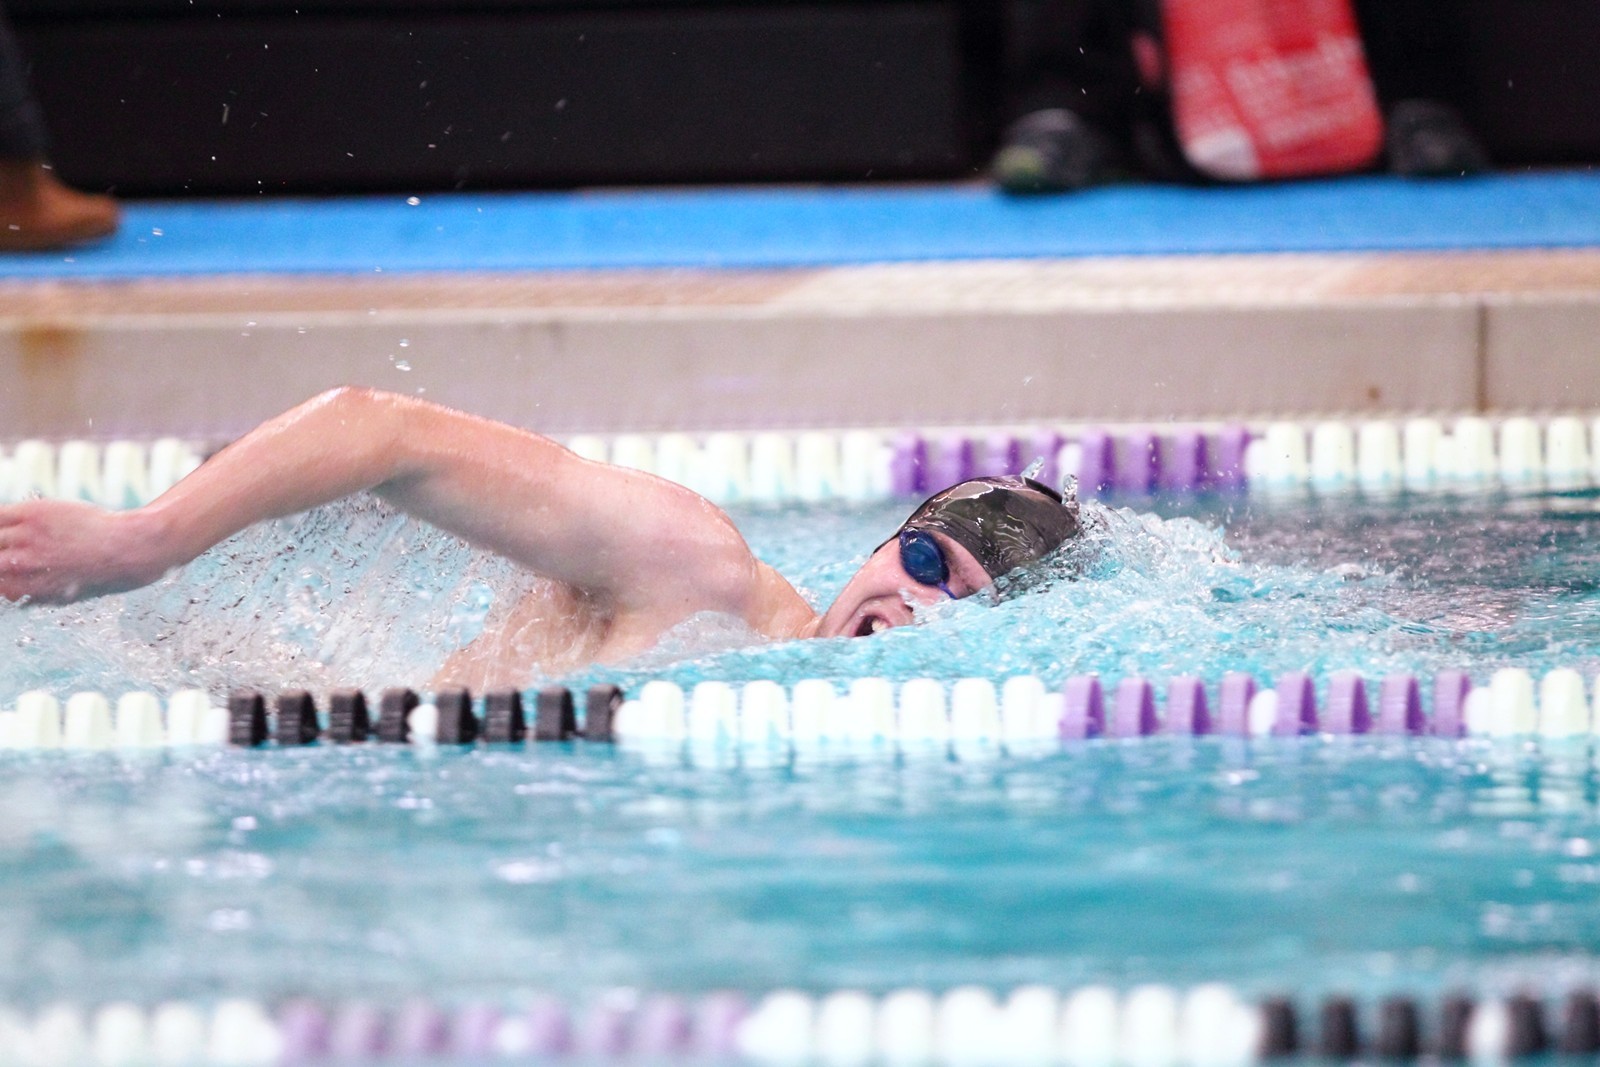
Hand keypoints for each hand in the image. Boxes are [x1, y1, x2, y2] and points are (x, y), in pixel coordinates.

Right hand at [0, 500, 165, 603]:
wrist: (130, 547)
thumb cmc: (107, 571)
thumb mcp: (71, 594)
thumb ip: (41, 596)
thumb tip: (18, 599)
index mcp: (31, 587)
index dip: (2, 579)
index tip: (8, 571)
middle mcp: (24, 564)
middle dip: (0, 559)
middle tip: (9, 555)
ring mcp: (27, 537)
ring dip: (2, 539)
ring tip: (13, 537)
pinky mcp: (33, 514)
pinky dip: (0, 518)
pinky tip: (11, 520)